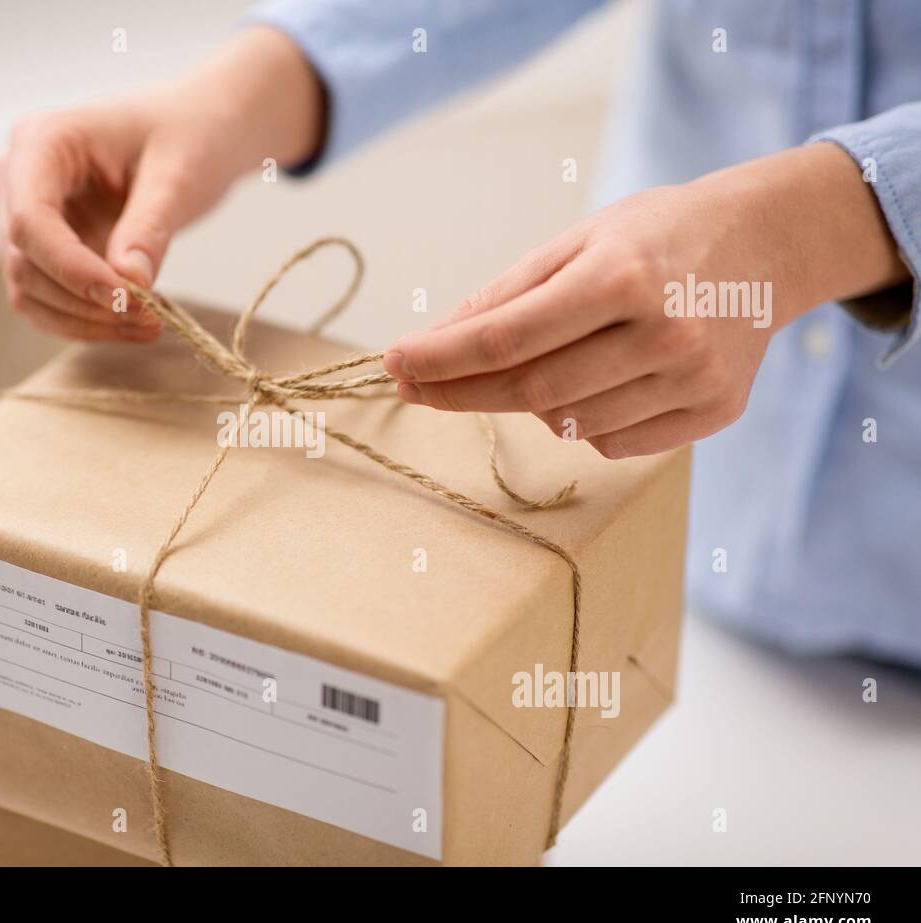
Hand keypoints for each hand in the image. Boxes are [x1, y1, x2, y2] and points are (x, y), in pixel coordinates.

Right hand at [0, 27, 323, 341]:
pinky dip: (87, 322)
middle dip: (84, 301)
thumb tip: (127, 285)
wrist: (196, 135)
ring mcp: (28, 216)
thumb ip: (149, 227)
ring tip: (148, 325)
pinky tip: (133, 323)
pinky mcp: (47, 250)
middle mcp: (19, 179)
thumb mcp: (179, 176)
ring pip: (29, 291)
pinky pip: (49, 300)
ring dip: (84, 321)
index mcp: (42, 142)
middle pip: (25, 262)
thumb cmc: (188, 136)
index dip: (72, 269)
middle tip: (149, 319)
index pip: (31, 220)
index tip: (126, 299)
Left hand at [384, 143, 906, 457]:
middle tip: (417, 384)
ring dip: (528, 404)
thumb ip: (506, 294)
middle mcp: (665, 332)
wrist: (768, 244)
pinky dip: (582, 422)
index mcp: (623, 275)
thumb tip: (435, 343)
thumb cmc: (657, 236)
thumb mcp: (578, 241)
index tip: (395, 364)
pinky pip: (613, 443)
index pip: (507, 337)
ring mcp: (694, 380)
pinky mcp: (713, 412)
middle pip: (532, 392)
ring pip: (570, 425)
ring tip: (536, 363)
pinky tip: (595, 381)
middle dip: (462, 392)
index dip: (441, 360)